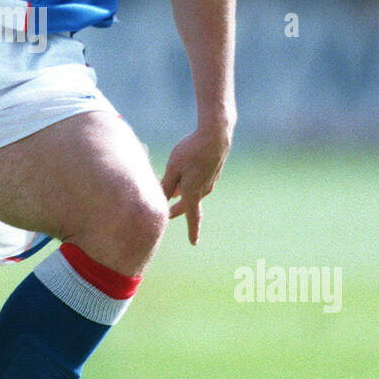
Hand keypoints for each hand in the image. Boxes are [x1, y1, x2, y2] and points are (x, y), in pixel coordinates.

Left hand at [160, 124, 231, 244]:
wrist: (215, 135)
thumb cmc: (191, 151)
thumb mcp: (173, 168)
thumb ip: (166, 186)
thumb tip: (162, 200)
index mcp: (193, 192)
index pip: (191, 217)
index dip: (192, 231)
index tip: (194, 243)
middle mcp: (204, 190)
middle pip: (189, 205)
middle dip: (177, 210)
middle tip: (167, 213)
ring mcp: (210, 180)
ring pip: (193, 192)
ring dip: (182, 194)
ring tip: (172, 192)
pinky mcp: (212, 171)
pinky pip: (198, 182)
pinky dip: (189, 182)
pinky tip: (184, 174)